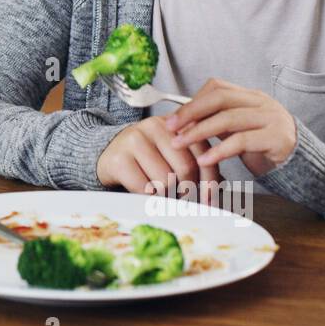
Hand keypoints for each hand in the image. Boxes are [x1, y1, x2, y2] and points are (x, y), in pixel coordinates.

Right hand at [97, 115, 222, 205]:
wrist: (108, 154)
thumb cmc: (147, 159)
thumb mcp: (172, 155)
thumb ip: (196, 165)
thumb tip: (216, 191)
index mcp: (175, 124)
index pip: (202, 153)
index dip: (209, 180)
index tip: (209, 200)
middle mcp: (156, 126)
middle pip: (185, 168)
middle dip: (187, 191)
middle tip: (182, 200)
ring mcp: (135, 140)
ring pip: (165, 181)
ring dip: (167, 197)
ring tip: (163, 196)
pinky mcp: (119, 158)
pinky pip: (144, 189)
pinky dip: (148, 199)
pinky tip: (146, 194)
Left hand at [163, 78, 297, 175]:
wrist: (300, 163)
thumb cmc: (263, 146)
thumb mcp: (238, 130)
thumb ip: (216, 122)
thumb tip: (181, 121)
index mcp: (250, 96)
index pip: (217, 87)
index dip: (192, 101)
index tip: (173, 118)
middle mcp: (261, 102)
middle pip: (220, 98)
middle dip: (190, 112)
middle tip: (170, 128)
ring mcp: (271, 118)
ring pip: (229, 118)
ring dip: (199, 132)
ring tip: (180, 143)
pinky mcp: (277, 138)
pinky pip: (242, 141)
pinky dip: (220, 150)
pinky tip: (205, 160)